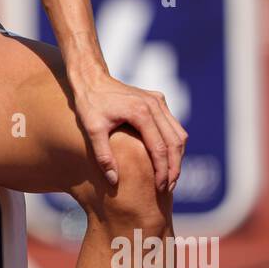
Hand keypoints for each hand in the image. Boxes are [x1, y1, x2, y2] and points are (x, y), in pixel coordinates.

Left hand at [73, 73, 186, 191]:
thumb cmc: (89, 104)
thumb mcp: (92, 130)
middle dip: (174, 168)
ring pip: (179, 134)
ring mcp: (159, 101)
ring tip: (169, 177)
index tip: (159, 188)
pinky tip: (166, 158)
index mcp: (141, 112)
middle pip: (175, 142)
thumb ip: (103, 156)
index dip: (162, 171)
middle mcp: (155, 105)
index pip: (159, 148)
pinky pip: (173, 125)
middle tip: (168, 188)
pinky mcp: (158, 100)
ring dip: (177, 156)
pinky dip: (173, 143)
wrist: (91, 79)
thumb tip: (114, 181)